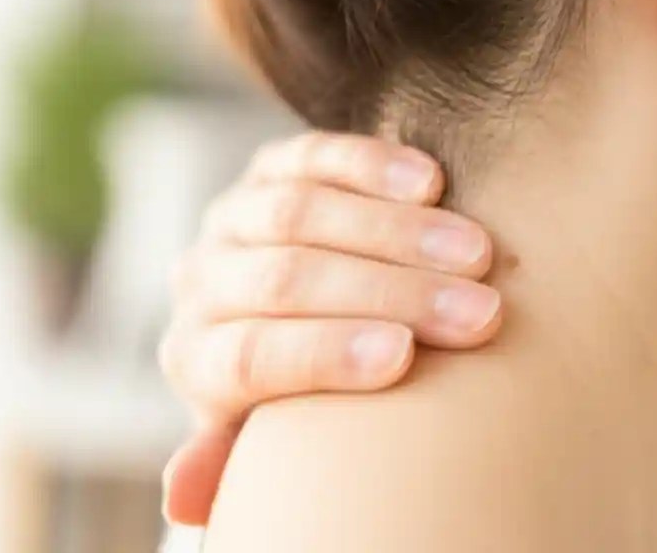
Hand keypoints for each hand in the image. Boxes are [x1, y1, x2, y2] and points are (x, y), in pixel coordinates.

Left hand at [159, 132, 500, 524]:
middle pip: (286, 280)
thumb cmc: (293, 393)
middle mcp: (203, 281)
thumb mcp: (262, 433)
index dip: (325, 353)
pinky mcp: (270, 167)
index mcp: (199, 358)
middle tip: (477, 315)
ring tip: (477, 255)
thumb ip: (229, 457)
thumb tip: (179, 500)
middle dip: (389, 295)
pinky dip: (373, 166)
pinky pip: (314, 157)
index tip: (404, 357)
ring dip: (397, 232)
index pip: (252, 356)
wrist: (285, 312)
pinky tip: (433, 183)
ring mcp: (233, 217)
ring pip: (300, 212)